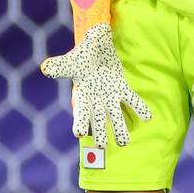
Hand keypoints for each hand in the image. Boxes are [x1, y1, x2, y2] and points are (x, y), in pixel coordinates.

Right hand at [40, 23, 151, 147]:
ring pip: (115, 116)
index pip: (80, 113)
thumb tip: (46, 68)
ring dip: (120, 128)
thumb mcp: (68, 62)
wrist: (94, 46)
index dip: (80, 123)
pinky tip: (148, 117)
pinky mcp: (121, 88)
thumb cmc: (79, 57)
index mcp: (82, 97)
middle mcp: (95, 101)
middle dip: (100, 133)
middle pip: (98, 120)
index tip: (79, 134)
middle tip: (102, 146)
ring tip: (124, 142)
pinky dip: (139, 108)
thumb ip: (58, 66)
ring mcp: (109, 96)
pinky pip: (131, 100)